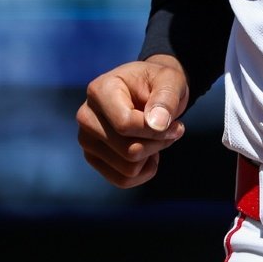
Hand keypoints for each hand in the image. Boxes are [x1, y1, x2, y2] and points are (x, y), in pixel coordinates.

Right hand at [76, 54, 189, 187]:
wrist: (150, 89)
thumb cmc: (159, 82)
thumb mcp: (170, 81)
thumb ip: (166, 99)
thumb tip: (157, 123)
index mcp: (99, 90)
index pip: (125, 125)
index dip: (156, 131)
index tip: (176, 124)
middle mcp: (86, 116)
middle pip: (129, 151)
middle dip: (158, 143)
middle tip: (171, 129)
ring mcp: (87, 140)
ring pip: (128, 169)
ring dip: (152, 155)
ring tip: (157, 136)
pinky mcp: (93, 158)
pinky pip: (122, 180)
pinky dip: (143, 171)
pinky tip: (148, 151)